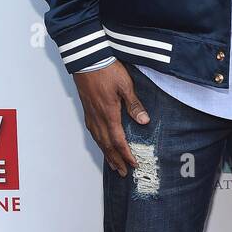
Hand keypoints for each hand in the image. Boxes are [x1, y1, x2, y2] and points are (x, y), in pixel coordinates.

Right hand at [74, 61, 149, 175]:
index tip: (133, 164)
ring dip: (106, 154)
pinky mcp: (87, 109)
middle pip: (107, 145)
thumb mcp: (125, 85)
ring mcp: (91, 114)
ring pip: (98, 140)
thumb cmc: (106, 69)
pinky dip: (98, 142)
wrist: (87, 59)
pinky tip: (101, 144)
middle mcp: (98, 117)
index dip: (126, 154)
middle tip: (122, 172)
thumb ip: (134, 104)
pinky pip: (92, 132)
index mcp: (109, 114)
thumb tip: (144, 121)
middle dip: (115, 160)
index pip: (118, 140)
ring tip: (112, 164)